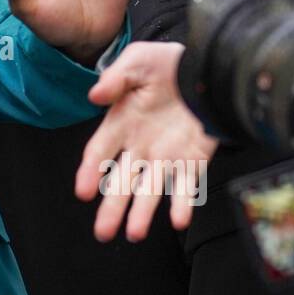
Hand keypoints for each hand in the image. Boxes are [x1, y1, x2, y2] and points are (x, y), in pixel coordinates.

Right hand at [75, 42, 217, 240]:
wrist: (210, 67)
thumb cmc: (167, 62)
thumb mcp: (138, 61)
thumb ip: (116, 78)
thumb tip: (95, 96)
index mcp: (120, 123)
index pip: (98, 152)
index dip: (89, 171)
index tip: (83, 191)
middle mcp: (139, 146)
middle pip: (120, 182)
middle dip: (111, 207)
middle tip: (102, 233)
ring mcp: (166, 156)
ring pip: (150, 191)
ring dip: (142, 213)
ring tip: (135, 233)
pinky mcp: (193, 160)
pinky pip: (186, 186)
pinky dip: (183, 203)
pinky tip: (179, 219)